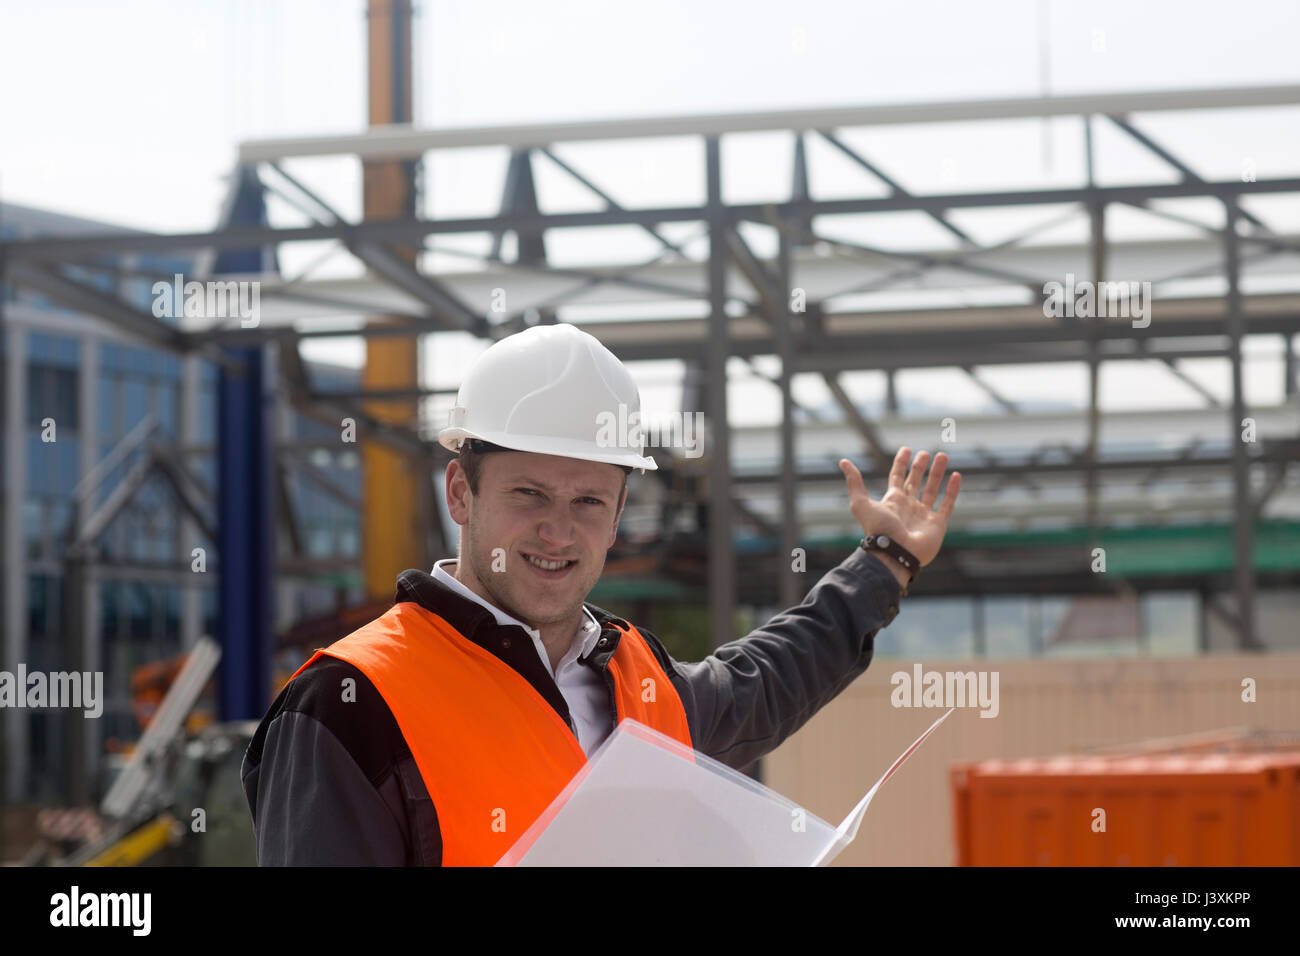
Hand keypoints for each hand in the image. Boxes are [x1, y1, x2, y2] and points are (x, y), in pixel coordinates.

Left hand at [839, 448, 960, 566]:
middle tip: (926, 453)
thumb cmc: (878, 529)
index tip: (906, 449)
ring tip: (942, 456)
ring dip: (937, 473)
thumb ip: (854, 482)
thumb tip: (843, 462)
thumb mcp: (860, 503)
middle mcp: (908, 507)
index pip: (897, 477)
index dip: (901, 463)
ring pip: (932, 489)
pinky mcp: (937, 524)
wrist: (894, 553)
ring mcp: (923, 515)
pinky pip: (947, 504)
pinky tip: (956, 475)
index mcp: (892, 501)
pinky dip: (952, 490)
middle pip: (915, 482)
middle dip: (920, 467)